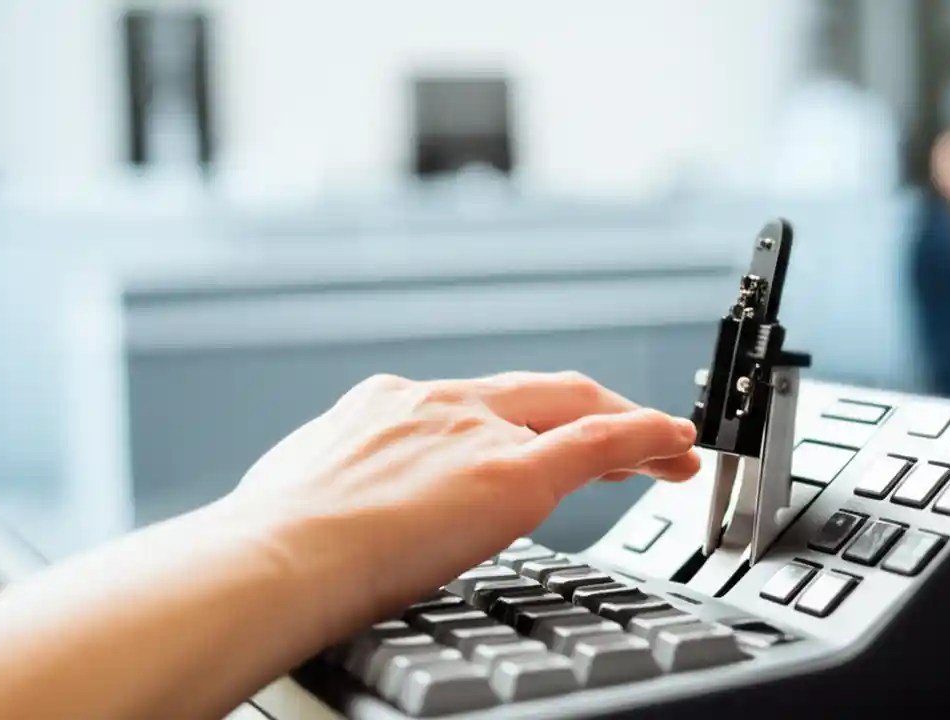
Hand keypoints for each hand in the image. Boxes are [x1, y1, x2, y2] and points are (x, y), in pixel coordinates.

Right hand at [223, 371, 698, 641]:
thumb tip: (338, 509)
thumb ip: (342, 486)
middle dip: (588, 409)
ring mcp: (477, 433)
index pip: (476, 401)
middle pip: (536, 392)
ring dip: (624, 428)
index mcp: (386, 406)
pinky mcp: (512, 472)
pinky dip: (643, 438)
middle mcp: (438, 404)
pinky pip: (599, 443)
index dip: (523, 416)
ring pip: (575, 410)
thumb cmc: (274, 541)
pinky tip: (674, 446)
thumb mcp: (303, 489)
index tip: (542, 435)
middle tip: (625, 438)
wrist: (279, 554)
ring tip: (662, 451)